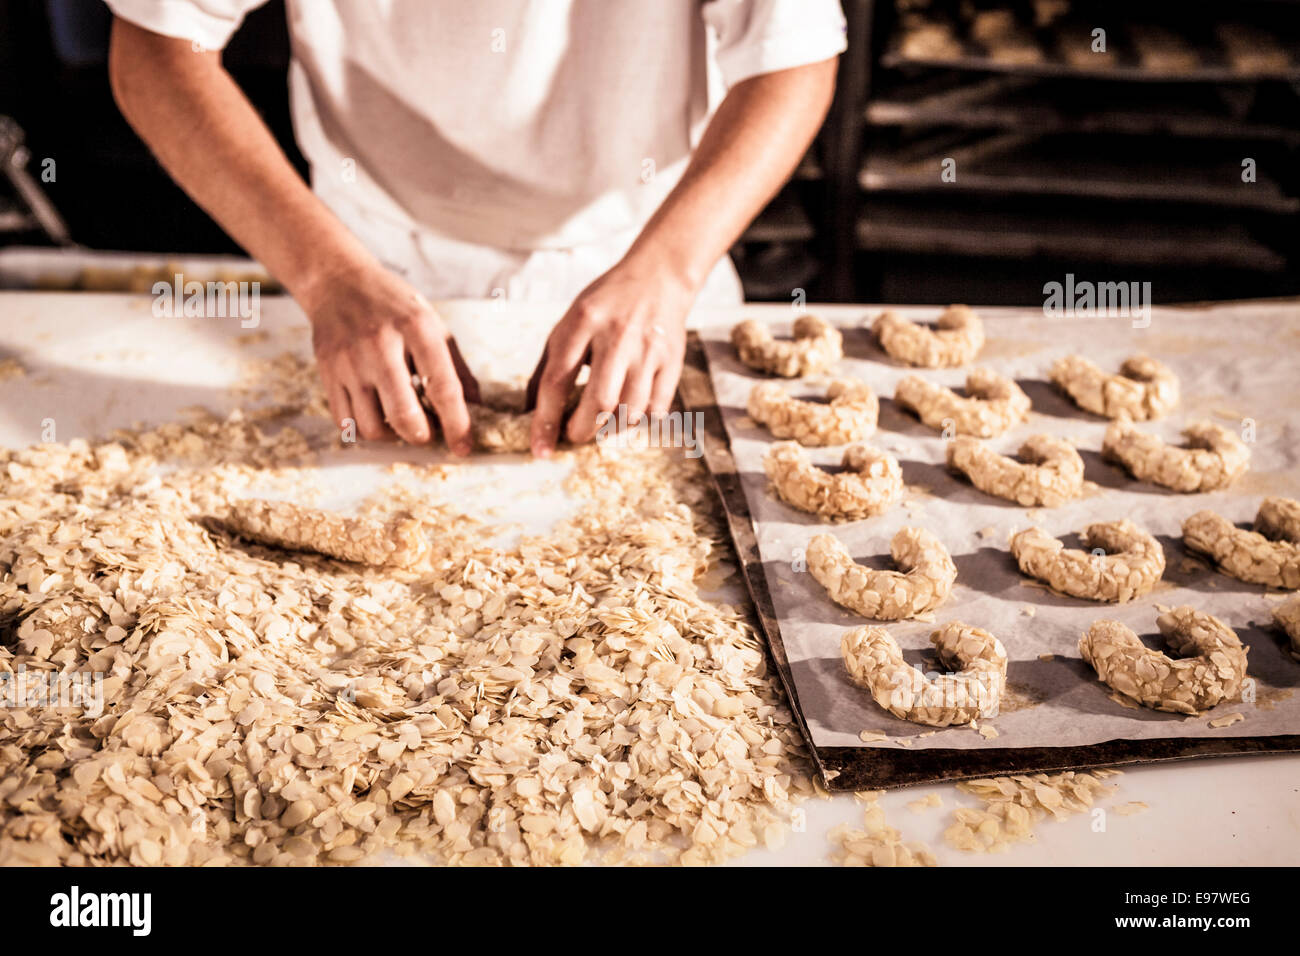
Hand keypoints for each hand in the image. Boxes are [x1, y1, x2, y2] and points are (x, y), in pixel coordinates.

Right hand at [300, 259, 478, 453]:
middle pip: (404, 415)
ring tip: (401, 420)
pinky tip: (377, 414)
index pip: (443, 387)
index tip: (463, 447)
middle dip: (422, 436)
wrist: (338, 282)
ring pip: (373, 427)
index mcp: (416, 328)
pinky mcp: (327, 372)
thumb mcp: (433, 323)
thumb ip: (456, 366)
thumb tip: (477, 406)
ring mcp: (349, 361)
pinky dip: (366, 429)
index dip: (457, 424)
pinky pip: (346, 422)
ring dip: (393, 436)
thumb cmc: (393, 305)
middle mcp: (380, 345)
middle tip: (428, 431)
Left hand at [528, 262, 694, 456]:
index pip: (557, 380)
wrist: (659, 276)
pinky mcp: (672, 360)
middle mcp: (616, 336)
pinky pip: (657, 408)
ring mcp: (648, 349)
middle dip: (582, 430)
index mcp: (582, 322)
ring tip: (604, 425)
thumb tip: (529, 413)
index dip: (546, 421)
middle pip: (599, 402)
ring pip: (630, 410)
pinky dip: (640, 421)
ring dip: (612, 430)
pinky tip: (630, 413)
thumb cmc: (606, 305)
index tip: (540, 450)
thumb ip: (548, 365)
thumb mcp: (570, 322)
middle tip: (575, 433)